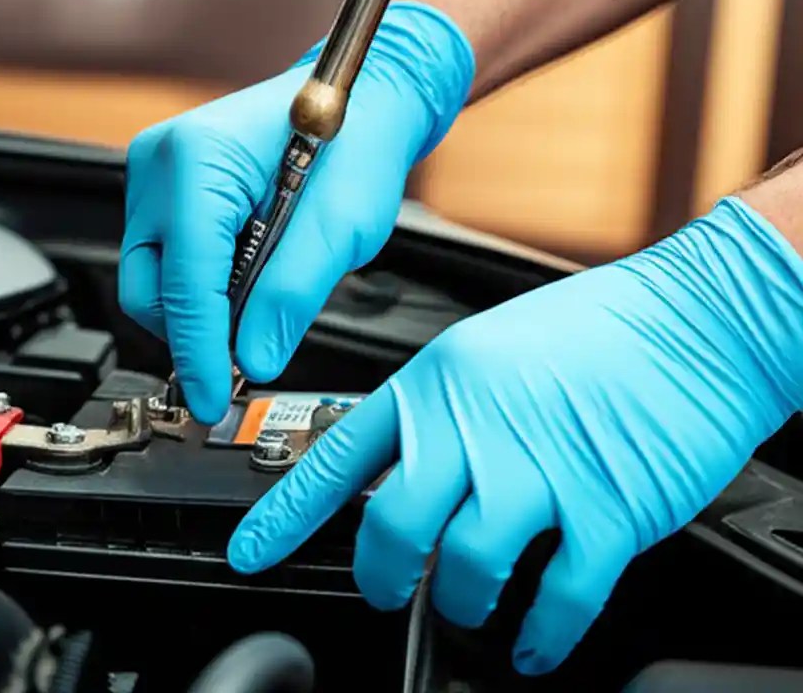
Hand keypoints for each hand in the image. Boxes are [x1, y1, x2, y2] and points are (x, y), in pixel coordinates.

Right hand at [118, 2, 474, 423]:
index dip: (200, 354)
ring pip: (152, 281)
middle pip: (150, 289)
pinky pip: (163, 260)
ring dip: (199, 309)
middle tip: (244, 360)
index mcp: (197, 163)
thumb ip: (289, 298)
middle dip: (193, 334)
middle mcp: (160, 164)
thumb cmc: (357, 142)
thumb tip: (253, 359)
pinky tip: (244, 278)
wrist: (364, 99)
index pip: (186, 285)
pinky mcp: (161, 189)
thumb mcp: (339, 230)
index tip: (212, 400)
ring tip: (257, 301)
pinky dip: (200, 285)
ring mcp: (154, 174)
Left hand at [227, 196, 802, 673]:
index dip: (286, 515)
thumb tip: (401, 476)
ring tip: (468, 601)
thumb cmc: (599, 328)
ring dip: (460, 602)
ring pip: (466, 569)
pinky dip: (539, 633)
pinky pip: (558, 598)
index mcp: (438, 385)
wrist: (702, 314)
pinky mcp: (610, 512)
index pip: (338, 458)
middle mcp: (480, 429)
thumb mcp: (487, 350)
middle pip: (392, 528)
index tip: (252, 552)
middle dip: (380, 576)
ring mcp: (544, 471)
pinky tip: (533, 639)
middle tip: (386, 589)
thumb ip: (440, 415)